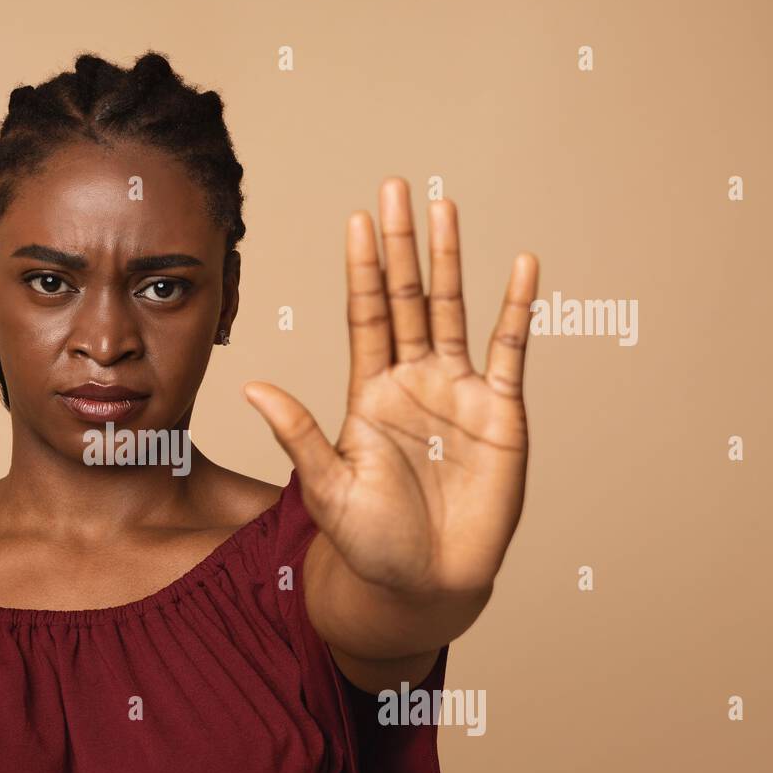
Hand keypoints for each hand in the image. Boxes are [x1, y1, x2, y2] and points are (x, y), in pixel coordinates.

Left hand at [244, 177, 538, 597]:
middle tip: (396, 187)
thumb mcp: (327, 487)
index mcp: (369, 393)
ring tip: (445, 208)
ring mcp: (458, 393)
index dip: (363, 269)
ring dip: (450, 261)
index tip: (357, 220)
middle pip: (406, 299)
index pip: (365, 316)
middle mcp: (412, 382)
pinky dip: (517, 310)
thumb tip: (251, 387)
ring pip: (452, 312)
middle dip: (401, 245)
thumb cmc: (370, 543)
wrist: (424, 584)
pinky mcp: (500, 414)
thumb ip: (297, 434)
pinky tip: (521, 266)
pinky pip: (510, 352)